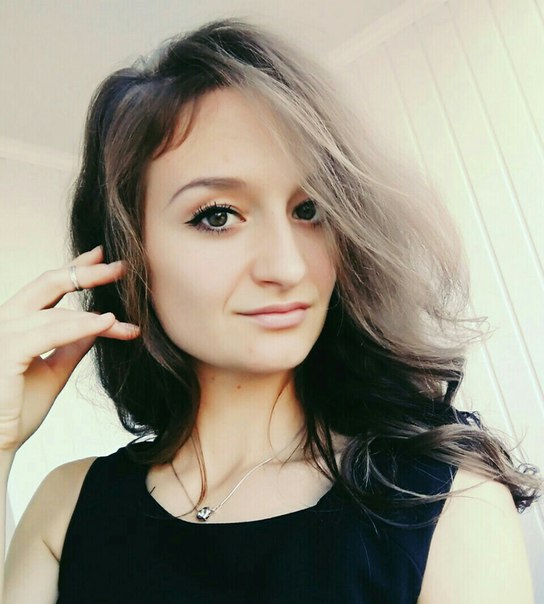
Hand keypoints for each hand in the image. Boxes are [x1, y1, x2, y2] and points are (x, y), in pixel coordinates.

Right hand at [0, 246, 139, 452]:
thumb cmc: (17, 410)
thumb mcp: (53, 371)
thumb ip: (71, 345)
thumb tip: (97, 324)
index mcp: (12, 324)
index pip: (46, 288)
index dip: (75, 269)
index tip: (102, 258)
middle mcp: (3, 322)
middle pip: (48, 284)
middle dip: (87, 273)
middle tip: (122, 266)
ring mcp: (1, 334)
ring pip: (57, 312)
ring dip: (96, 317)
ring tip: (127, 322)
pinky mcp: (6, 351)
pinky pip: (52, 332)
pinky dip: (83, 326)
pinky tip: (109, 323)